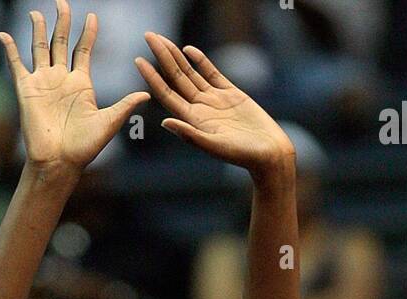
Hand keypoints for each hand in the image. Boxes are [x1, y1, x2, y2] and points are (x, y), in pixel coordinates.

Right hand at [0, 1, 148, 174]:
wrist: (59, 162)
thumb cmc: (84, 148)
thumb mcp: (109, 123)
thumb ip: (124, 105)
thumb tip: (146, 95)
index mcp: (81, 84)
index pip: (83, 50)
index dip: (88, 33)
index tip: (92, 16)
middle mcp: (61, 79)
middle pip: (61, 42)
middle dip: (63, 21)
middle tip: (63, 2)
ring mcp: (43, 82)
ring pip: (39, 47)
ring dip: (38, 28)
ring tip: (37, 12)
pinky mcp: (27, 89)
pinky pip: (16, 64)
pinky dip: (9, 48)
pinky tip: (3, 34)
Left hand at [137, 34, 294, 176]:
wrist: (268, 153)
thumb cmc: (242, 155)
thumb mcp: (214, 145)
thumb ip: (190, 134)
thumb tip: (164, 122)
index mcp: (193, 120)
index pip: (167, 94)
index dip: (152, 77)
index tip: (138, 60)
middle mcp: (200, 109)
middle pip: (175, 78)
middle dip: (161, 57)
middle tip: (148, 36)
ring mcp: (215, 100)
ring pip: (190, 73)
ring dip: (176, 56)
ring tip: (162, 39)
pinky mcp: (231, 94)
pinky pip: (211, 73)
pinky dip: (200, 61)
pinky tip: (188, 50)